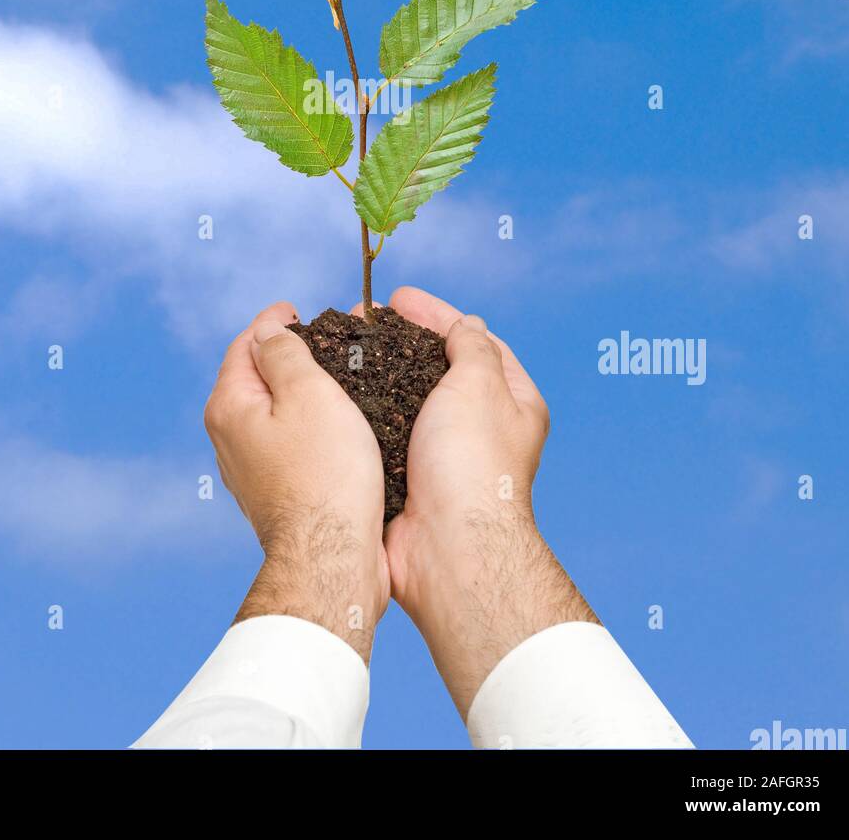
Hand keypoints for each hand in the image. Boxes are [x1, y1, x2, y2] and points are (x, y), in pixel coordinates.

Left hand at [205, 301, 389, 662]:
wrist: (332, 557)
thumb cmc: (326, 474)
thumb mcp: (308, 393)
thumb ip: (284, 353)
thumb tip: (267, 331)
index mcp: (230, 406)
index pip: (246, 344)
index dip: (273, 321)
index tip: (297, 309)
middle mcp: (229, 438)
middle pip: (254, 378)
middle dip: (285, 354)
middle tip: (323, 340)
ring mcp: (249, 469)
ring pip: (272, 412)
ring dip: (298, 392)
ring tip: (335, 379)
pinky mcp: (274, 492)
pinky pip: (287, 443)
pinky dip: (306, 424)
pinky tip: (334, 427)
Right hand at [383, 286, 597, 715]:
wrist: (448, 549)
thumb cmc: (472, 465)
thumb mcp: (479, 385)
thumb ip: (471, 347)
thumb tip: (468, 325)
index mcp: (512, 402)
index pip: (474, 341)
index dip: (435, 315)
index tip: (397, 298)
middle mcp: (480, 428)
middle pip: (436, 369)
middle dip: (398, 342)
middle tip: (359, 322)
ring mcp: (443, 455)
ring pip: (404, 401)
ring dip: (375, 375)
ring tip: (341, 353)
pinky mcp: (409, 478)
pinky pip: (383, 434)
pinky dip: (362, 413)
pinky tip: (336, 397)